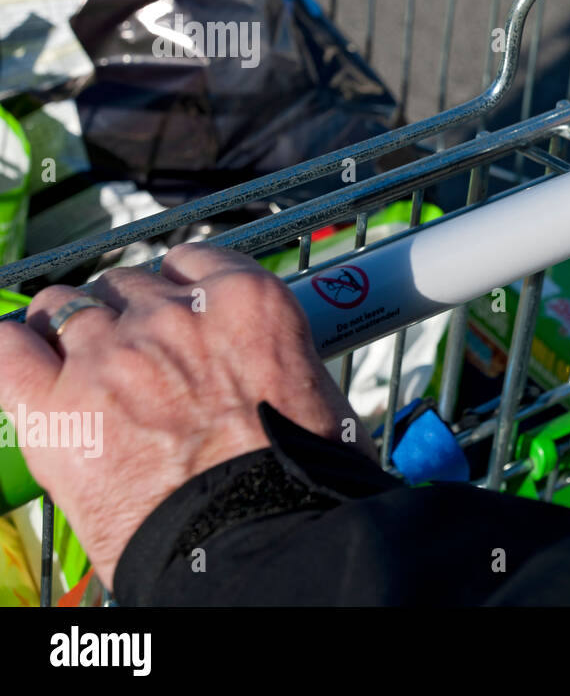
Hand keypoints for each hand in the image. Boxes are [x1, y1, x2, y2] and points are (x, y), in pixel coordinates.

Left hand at [0, 243, 374, 590]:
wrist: (259, 538)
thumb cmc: (299, 478)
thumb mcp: (311, 387)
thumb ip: (269, 354)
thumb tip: (262, 370)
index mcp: (244, 302)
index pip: (192, 259)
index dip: (180, 286)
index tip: (180, 308)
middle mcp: (172, 317)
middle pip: (127, 284)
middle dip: (128, 311)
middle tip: (138, 353)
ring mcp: (109, 357)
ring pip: (66, 307)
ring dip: (71, 327)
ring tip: (78, 360)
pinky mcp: (55, 408)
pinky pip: (8, 351)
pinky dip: (13, 348)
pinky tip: (23, 357)